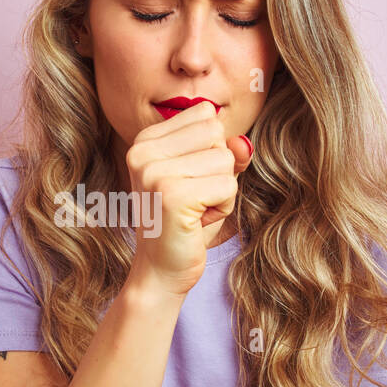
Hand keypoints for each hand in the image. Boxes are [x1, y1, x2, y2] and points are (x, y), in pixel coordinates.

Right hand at [122, 100, 253, 297]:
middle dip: (218, 169)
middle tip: (193, 198)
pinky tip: (198, 221)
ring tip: (195, 210)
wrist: (161, 271)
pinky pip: (228, 185)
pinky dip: (224, 207)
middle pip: (216, 133)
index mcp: (145, 140)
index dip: (210, 150)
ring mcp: (154, 172)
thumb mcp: (207, 178)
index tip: (188, 180)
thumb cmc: (186, 223)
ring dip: (222, 190)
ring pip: (225, 159)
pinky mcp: (172, 195)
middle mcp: (142, 151)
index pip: (205, 115)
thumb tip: (243, 143)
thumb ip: (227, 152)